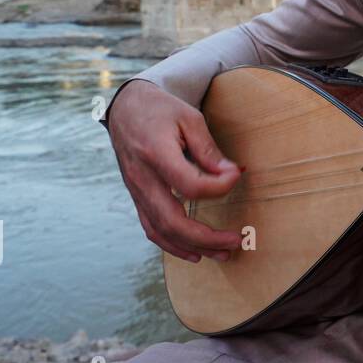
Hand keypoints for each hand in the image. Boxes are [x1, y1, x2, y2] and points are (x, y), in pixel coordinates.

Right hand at [105, 79, 243, 261]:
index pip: (189, 185)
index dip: (218, 186)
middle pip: (172, 220)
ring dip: (192, 247)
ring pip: (161, 231)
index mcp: (156, 154)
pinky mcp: (138, 197)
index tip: (237, 174)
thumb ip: (208, 149)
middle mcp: (142, 179)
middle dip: (206, 237)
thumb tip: (231, 173)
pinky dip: (172, 245)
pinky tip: (194, 252)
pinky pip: (151, 228)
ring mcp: (137, 191)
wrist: (125, 109)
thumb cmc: (160, 110)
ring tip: (222, 253)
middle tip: (236, 240)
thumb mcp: (189, 118)